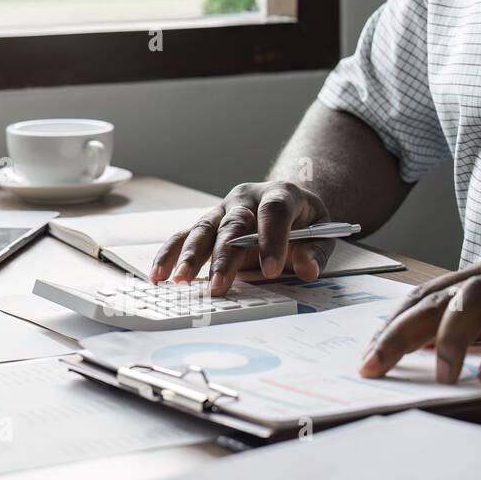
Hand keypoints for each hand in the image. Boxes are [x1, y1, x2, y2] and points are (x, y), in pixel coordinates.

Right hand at [149, 181, 337, 295]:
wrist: (285, 202)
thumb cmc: (303, 221)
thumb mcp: (321, 232)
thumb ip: (315, 251)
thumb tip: (306, 268)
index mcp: (279, 194)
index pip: (274, 212)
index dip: (272, 239)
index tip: (271, 269)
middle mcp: (246, 199)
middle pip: (232, 224)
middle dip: (224, 256)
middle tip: (219, 285)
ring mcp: (222, 210)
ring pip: (203, 229)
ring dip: (190, 256)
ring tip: (181, 280)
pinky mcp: (206, 224)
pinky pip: (183, 237)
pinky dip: (169, 256)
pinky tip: (159, 275)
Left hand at [360, 257, 480, 382]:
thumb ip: (477, 328)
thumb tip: (428, 352)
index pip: (425, 296)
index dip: (390, 325)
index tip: (366, 356)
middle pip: (437, 298)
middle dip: (398, 334)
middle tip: (372, 366)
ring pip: (475, 300)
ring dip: (450, 339)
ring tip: (438, 375)